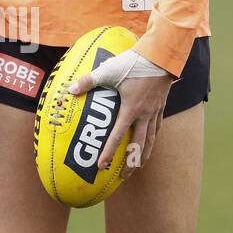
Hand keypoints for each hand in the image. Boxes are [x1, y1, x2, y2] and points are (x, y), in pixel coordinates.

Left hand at [67, 56, 174, 175]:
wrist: (162, 56)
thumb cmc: (135, 63)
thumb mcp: (109, 70)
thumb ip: (89, 80)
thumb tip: (70, 89)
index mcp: (131, 110)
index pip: (118, 137)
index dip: (109, 153)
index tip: (102, 166)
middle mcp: (144, 115)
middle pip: (139, 145)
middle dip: (131, 162)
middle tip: (124, 176)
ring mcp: (155, 111)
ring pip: (151, 139)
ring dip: (145, 154)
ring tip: (140, 165)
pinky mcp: (161, 106)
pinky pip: (157, 127)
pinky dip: (153, 138)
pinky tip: (150, 142)